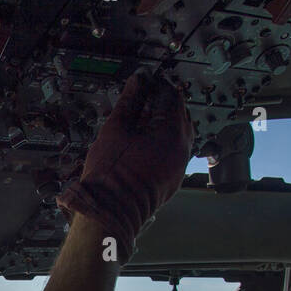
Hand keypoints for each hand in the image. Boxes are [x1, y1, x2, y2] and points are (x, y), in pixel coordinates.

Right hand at [56, 71, 193, 263]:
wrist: (108, 211)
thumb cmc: (110, 176)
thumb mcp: (116, 129)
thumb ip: (129, 101)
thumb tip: (137, 82)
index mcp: (172, 134)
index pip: (171, 97)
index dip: (157, 83)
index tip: (146, 79)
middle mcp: (182, 151)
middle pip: (180, 115)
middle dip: (164, 102)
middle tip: (145, 94)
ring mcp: (178, 168)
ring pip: (178, 135)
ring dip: (164, 122)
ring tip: (142, 117)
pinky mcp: (172, 181)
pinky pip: (174, 152)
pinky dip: (163, 141)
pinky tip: (145, 140)